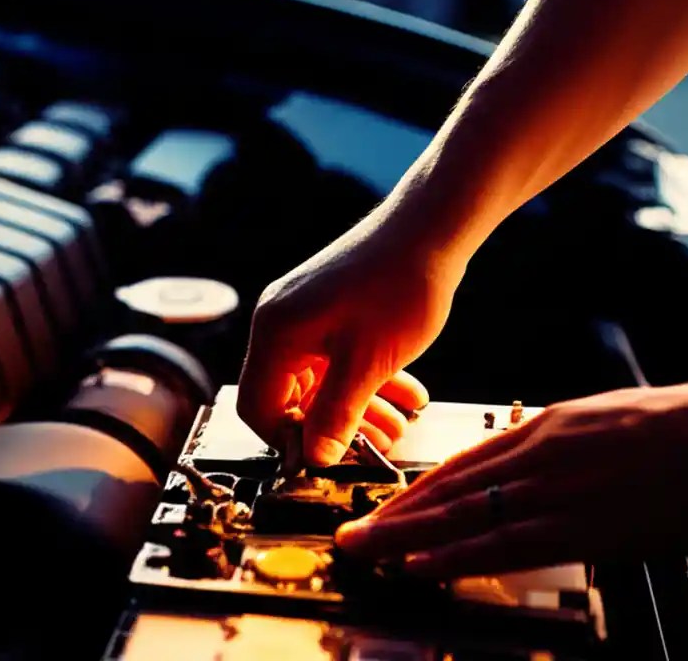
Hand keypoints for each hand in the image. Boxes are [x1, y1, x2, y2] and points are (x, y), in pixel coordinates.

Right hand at [236, 219, 462, 465]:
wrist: (430, 227)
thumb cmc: (398, 284)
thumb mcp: (367, 364)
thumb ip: (336, 416)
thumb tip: (314, 459)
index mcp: (276, 334)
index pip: (257, 406)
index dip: (288, 440)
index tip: (326, 458)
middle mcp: (281, 322)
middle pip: (289, 396)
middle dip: (331, 426)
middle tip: (371, 448)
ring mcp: (306, 314)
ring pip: (320, 380)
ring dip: (357, 408)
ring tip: (397, 426)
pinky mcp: (330, 309)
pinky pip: (338, 359)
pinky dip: (368, 381)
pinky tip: (407, 395)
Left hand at [334, 374, 687, 577]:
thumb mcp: (611, 421)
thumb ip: (566, 444)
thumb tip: (542, 466)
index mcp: (549, 425)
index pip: (465, 459)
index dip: (420, 487)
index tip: (388, 505)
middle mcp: (539, 452)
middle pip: (449, 487)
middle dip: (395, 514)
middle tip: (353, 532)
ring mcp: (555, 486)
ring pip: (463, 515)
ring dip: (407, 537)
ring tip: (366, 551)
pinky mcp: (581, 522)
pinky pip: (502, 542)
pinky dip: (455, 555)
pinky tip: (419, 563)